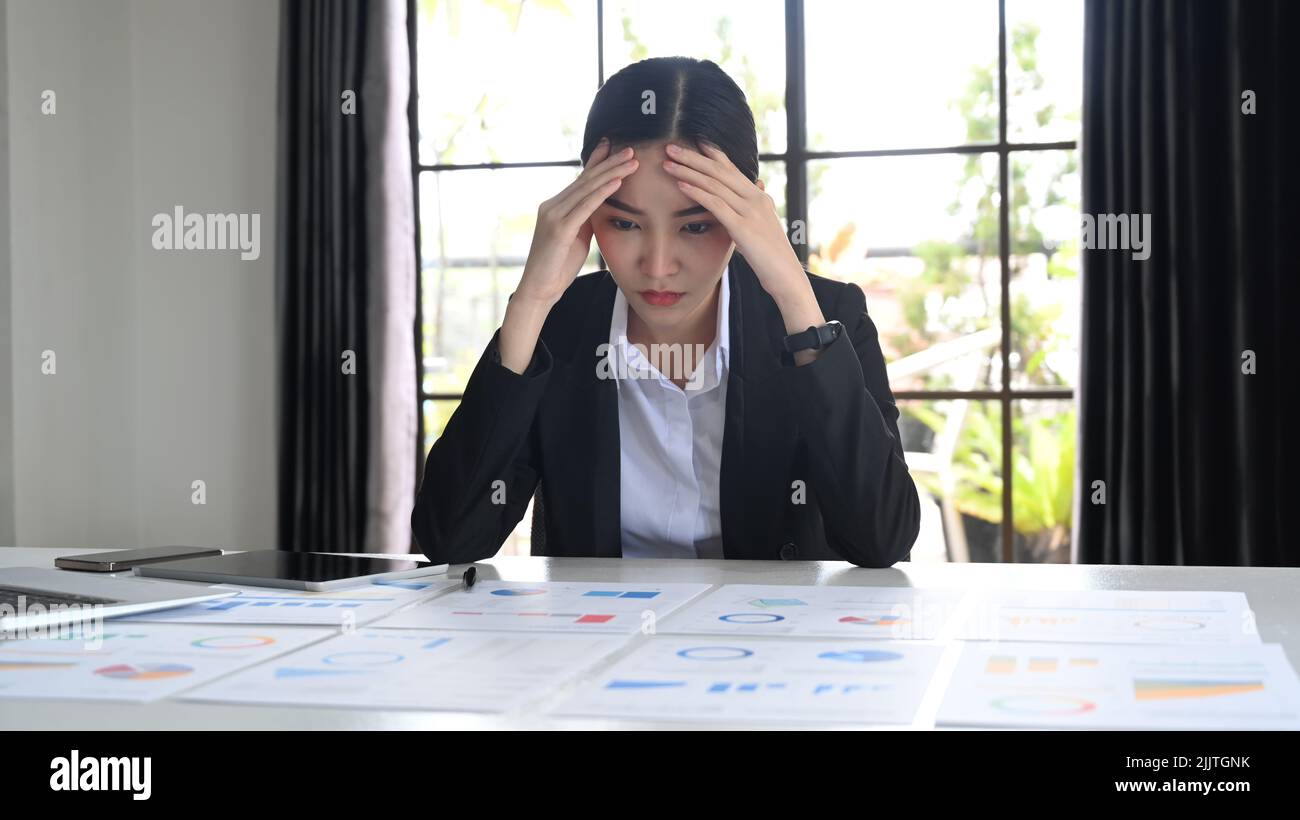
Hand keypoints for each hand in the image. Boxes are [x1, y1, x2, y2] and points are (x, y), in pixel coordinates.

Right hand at [514, 137, 637, 305]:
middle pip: (586, 179)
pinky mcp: (559, 228)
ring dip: (612, 173)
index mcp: (556, 206)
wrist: (539, 290)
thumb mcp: (577, 238)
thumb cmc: (558, 267)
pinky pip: (585, 206)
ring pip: (587, 188)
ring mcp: (554, 215)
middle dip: (610, 163)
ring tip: (631, 162)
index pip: (580, 179)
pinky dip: (602, 193)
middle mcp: (552, 205)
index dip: (597, 161)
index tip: (613, 146)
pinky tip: (617, 182)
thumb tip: (601, 206)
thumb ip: (586, 220)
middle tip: (630, 149)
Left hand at [661, 140, 808, 303]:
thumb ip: (757, 205)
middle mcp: (756, 199)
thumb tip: (758, 185)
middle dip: (692, 158)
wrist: (787, 277)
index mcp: (759, 197)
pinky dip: (697, 193)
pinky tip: (681, 186)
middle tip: (670, 148)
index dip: (712, 154)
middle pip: (720, 171)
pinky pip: (717, 205)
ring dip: (688, 172)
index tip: (693, 142)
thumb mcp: (765, 225)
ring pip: (715, 185)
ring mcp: (750, 212)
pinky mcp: (743, 228)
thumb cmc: (772, 256)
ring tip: (668, 164)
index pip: (732, 169)